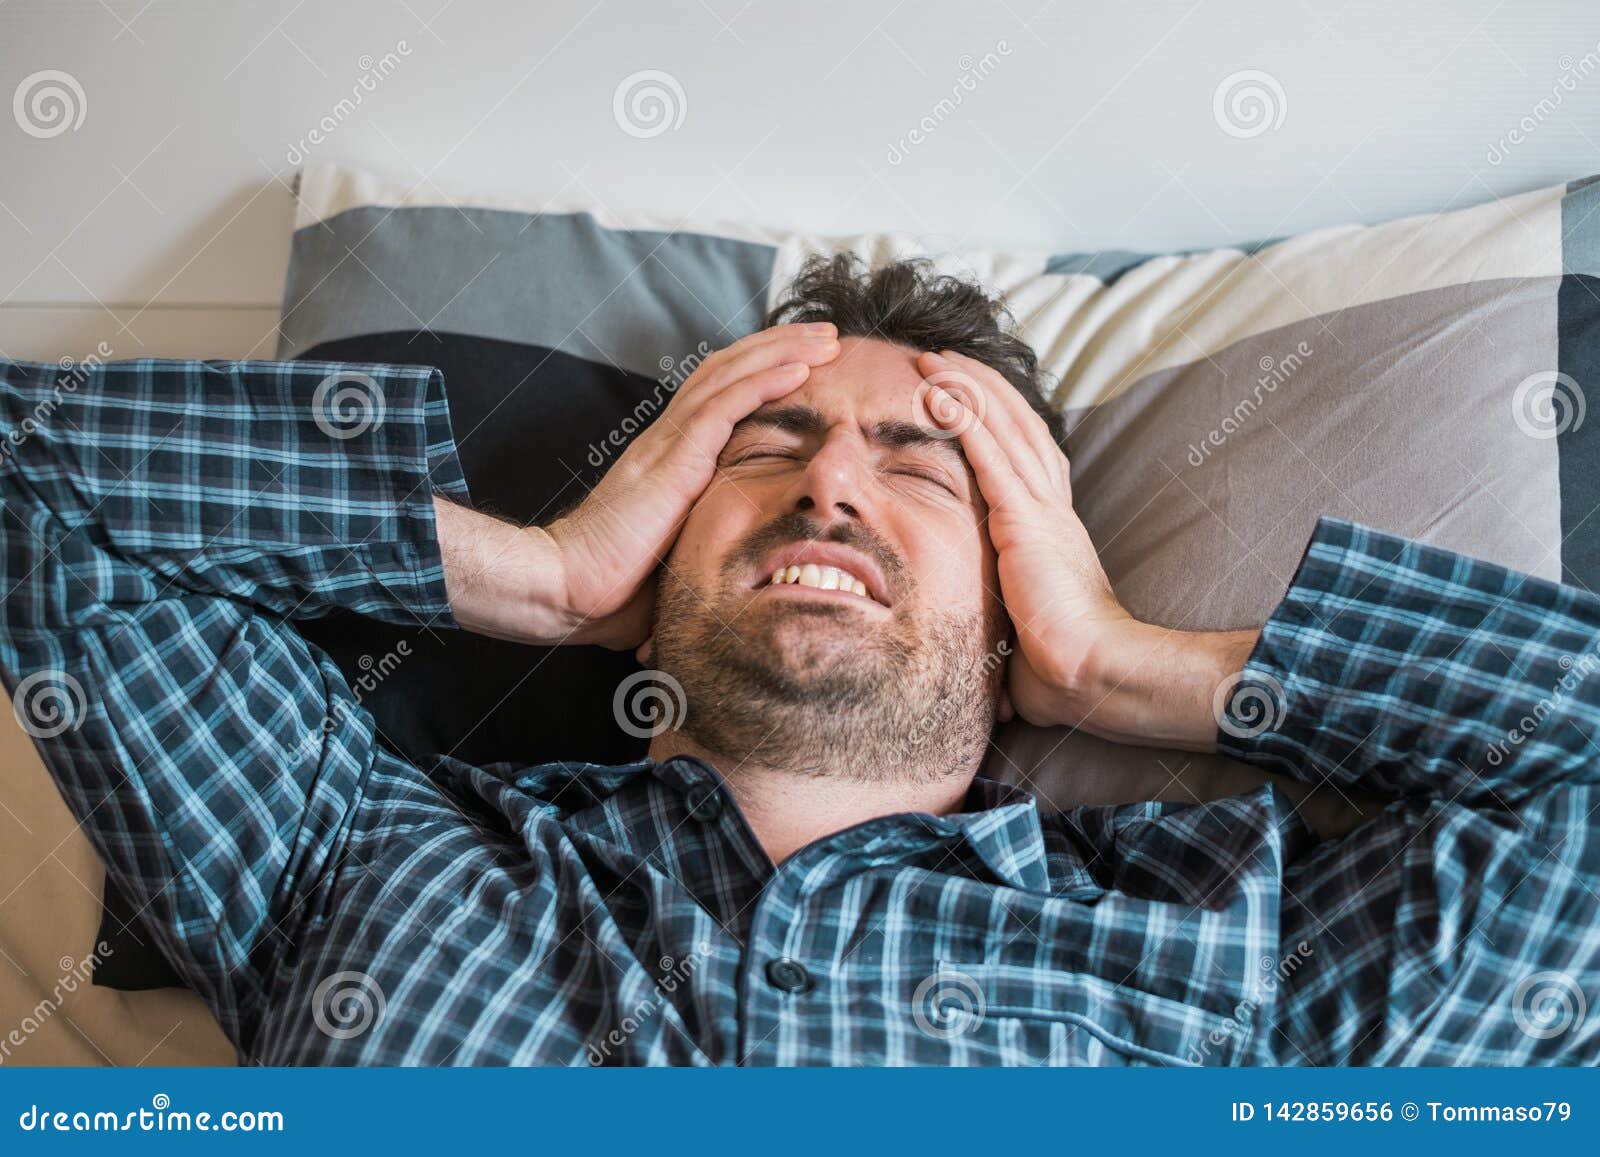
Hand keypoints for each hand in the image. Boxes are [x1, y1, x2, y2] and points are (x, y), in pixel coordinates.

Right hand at [540, 322, 840, 646]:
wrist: (567, 590)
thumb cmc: (614, 589)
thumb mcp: (677, 557)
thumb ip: (706, 547)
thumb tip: (743, 575)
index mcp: (670, 457)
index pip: (722, 394)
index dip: (764, 370)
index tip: (811, 361)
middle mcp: (669, 439)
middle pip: (730, 370)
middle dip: (782, 345)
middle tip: (829, 332)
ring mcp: (669, 445)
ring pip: (731, 376)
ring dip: (782, 352)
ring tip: (827, 337)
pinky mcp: (673, 461)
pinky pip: (724, 407)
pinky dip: (763, 383)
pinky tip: (800, 370)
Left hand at [913, 349, 1135, 727]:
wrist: (1097, 675)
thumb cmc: (1064, 671)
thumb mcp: (1024, 641)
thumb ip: (1004, 640)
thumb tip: (987, 683)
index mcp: (1052, 533)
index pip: (1027, 460)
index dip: (998, 424)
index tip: (969, 398)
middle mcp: (1051, 510)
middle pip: (1017, 428)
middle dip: (981, 389)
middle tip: (944, 358)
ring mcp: (1041, 511)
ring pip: (1002, 429)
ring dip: (967, 389)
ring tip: (932, 358)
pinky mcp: (1025, 521)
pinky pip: (989, 455)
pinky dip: (964, 417)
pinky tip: (937, 390)